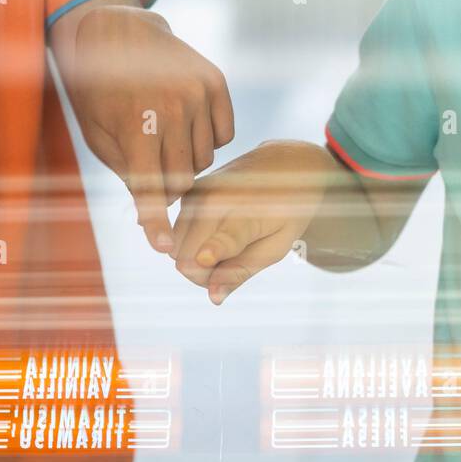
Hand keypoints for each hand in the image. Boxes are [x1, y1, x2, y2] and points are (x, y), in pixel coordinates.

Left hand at [70, 6, 233, 251]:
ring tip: (166, 139)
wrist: (119, 30)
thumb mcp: (99, 135)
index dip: (156, 220)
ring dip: (188, 163)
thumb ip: (127, 175)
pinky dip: (208, 140)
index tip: (163, 247)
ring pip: (205, 161)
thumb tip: (152, 214)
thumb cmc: (101, 91)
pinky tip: (187, 124)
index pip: (151, 186)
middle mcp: (173, 107)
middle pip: (184, 178)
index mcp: (135, 123)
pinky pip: (224, 137)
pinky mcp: (216, 84)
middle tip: (154, 171)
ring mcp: (198, 93)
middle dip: (169, 186)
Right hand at [172, 142, 334, 303]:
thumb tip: (213, 298)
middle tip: (231, 269)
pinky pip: (175, 235)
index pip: (216, 245)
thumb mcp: (276, 247)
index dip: (210, 263)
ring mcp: (196, 194)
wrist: (284, 163)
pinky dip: (191, 245)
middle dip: (203, 275)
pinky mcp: (188, 193)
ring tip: (226, 252)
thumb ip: (242, 271)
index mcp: (243, 213)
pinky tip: (214, 238)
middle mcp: (211, 200)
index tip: (209, 267)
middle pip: (184, 260)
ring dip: (195, 261)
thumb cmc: (286, 211)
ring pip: (174, 249)